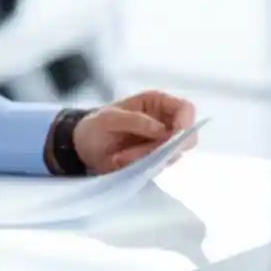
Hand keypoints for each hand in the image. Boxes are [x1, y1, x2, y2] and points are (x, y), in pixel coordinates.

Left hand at [73, 90, 197, 173]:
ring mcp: (161, 145)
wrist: (84, 147)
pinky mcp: (154, 162)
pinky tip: (121, 161)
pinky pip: (159, 167)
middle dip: (167, 146)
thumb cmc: (97, 125)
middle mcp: (165, 123)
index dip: (186, 122)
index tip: (175, 138)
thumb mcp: (109, 118)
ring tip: (120, 157)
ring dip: (148, 158)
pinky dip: (142, 167)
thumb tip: (161, 130)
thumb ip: (135, 120)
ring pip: (172, 155)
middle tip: (143, 154)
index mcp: (157, 104)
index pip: (185, 109)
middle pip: (186, 136)